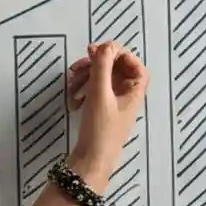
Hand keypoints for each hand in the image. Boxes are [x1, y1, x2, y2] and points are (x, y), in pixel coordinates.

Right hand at [65, 40, 148, 187]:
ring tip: (71, 84)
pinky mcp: (100, 112)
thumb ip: (102, 67)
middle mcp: (127, 96)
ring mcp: (113, 104)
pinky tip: (73, 99)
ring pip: (101, 80)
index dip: (120, 55)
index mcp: (134, 91)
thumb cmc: (100, 129)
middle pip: (115, 70)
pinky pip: (93, 92)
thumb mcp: (100, 94)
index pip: (135, 65)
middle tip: (78, 65)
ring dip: (85, 78)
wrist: (91, 161)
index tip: (100, 52)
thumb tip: (105, 44)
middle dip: (96, 65)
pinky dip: (82, 91)